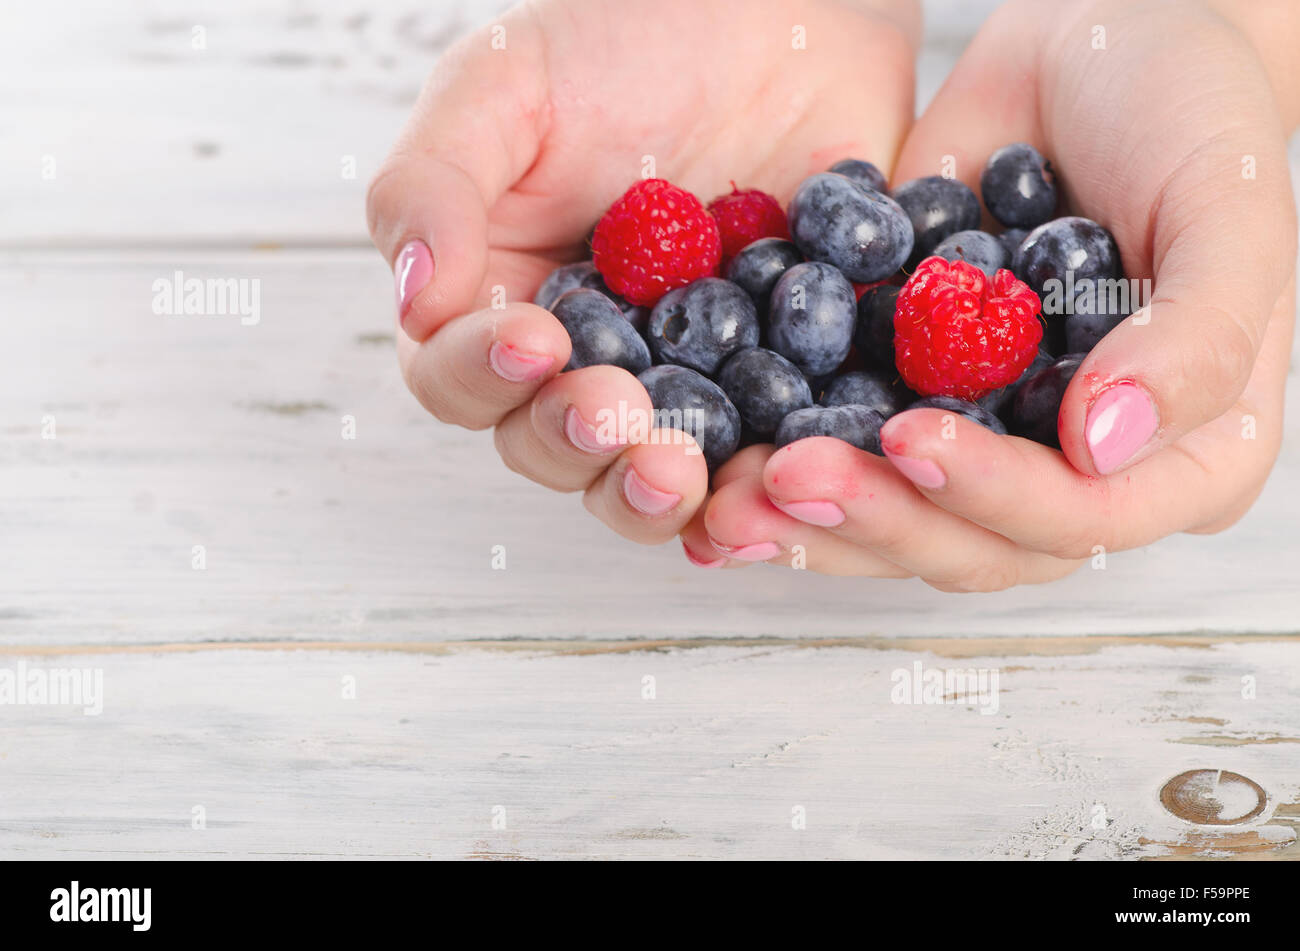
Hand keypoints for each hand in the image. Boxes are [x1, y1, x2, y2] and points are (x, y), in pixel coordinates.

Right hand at [367, 0, 919, 548]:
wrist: (782, 16)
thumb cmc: (627, 36)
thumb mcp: (507, 84)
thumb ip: (436, 183)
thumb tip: (413, 299)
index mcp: (497, 301)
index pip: (457, 373)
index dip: (481, 373)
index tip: (530, 341)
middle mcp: (581, 360)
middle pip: (550, 445)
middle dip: (575, 441)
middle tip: (613, 411)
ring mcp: (680, 385)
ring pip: (646, 474)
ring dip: (653, 488)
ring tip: (680, 472)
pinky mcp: (775, 390)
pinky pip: (760, 456)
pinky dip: (760, 481)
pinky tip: (769, 480)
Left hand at [699, 0, 1297, 587]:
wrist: (1097, 38)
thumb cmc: (1192, 112)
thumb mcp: (1229, 207)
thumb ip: (1196, 335)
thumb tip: (1103, 444)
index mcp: (1178, 451)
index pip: (1080, 518)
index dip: (993, 496)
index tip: (908, 435)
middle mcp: (1072, 464)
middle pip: (972, 541)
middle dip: (876, 519)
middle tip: (784, 481)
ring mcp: (981, 431)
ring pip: (895, 512)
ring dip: (811, 517)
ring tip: (728, 497)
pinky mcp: (902, 386)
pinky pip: (841, 442)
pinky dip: (777, 456)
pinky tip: (716, 462)